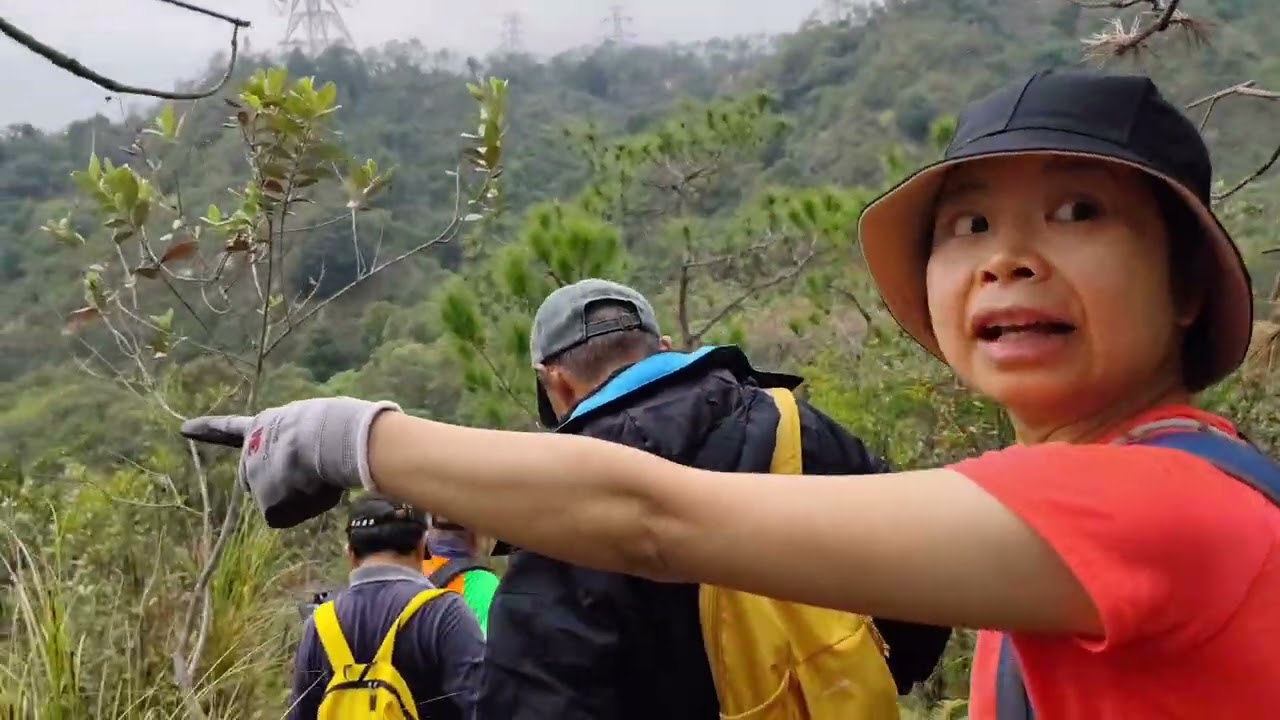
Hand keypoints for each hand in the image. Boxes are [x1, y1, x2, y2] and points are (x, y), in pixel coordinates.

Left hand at [180, 397, 401, 527]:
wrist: (329, 437)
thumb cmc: (333, 426)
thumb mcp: (312, 425)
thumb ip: (302, 446)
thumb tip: (320, 474)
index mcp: (264, 426)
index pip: (231, 428)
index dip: (208, 428)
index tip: (184, 428)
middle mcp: (250, 452)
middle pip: (267, 480)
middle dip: (283, 484)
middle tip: (308, 471)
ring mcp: (254, 479)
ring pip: (284, 500)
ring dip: (302, 495)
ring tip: (316, 475)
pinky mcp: (265, 505)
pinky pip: (288, 516)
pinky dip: (304, 509)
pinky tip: (312, 491)